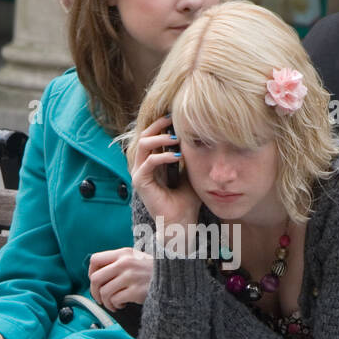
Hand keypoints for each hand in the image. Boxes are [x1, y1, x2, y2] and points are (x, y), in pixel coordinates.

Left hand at [88, 247, 152, 309]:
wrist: (174, 279)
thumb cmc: (153, 272)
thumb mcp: (136, 258)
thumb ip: (119, 261)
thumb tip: (96, 274)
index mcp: (123, 253)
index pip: (95, 260)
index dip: (91, 273)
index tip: (97, 283)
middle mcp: (125, 263)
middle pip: (96, 278)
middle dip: (95, 292)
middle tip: (101, 299)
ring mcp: (130, 277)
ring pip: (104, 292)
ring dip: (106, 302)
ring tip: (114, 304)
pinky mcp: (136, 291)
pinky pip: (115, 300)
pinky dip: (116, 306)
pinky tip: (122, 305)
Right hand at [130, 116, 200, 232]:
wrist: (182, 222)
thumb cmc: (187, 200)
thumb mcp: (191, 171)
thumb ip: (189, 155)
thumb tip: (198, 135)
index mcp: (153, 162)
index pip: (152, 135)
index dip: (162, 123)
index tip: (177, 116)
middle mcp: (143, 165)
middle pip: (145, 134)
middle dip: (159, 125)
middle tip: (174, 119)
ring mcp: (140, 173)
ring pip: (143, 144)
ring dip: (161, 137)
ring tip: (177, 138)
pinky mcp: (140, 182)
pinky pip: (148, 161)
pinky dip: (163, 155)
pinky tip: (178, 156)